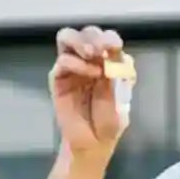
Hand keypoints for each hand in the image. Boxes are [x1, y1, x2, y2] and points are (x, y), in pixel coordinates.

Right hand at [48, 25, 131, 153]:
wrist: (93, 145)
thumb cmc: (109, 123)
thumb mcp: (121, 98)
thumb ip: (118, 74)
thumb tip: (114, 52)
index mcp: (107, 62)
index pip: (106, 39)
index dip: (110, 38)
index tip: (115, 47)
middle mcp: (88, 61)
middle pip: (86, 33)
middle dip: (95, 36)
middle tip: (103, 49)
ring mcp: (72, 69)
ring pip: (67, 38)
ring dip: (81, 41)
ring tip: (93, 54)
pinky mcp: (58, 79)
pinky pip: (62, 61)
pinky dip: (77, 62)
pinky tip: (92, 74)